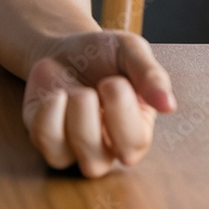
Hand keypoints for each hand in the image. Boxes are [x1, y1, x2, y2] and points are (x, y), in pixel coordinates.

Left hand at [22, 30, 176, 177]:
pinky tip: (56, 95)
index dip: (120, 109)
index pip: (133, 144)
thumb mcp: (131, 51)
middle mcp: (104, 148)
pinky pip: (40, 138)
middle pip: (95, 162)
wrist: (68, 46)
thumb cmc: (105, 55)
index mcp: (135, 132)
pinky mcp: (43, 134)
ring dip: (65, 116)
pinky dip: (45, 113)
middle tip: (90, 89)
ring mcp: (71, 145)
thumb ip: (151, 75)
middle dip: (87, 116)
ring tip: (73, 92)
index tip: (113, 80)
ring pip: (62, 156)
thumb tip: (168, 105)